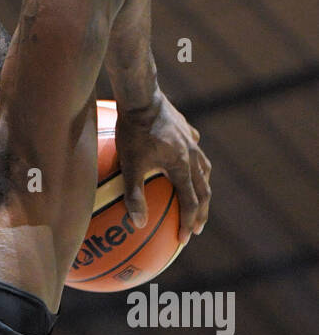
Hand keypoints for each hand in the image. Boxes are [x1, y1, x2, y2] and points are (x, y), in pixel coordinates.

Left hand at [115, 94, 210, 242]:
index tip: (185, 238)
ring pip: (204, 169)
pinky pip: (196, 151)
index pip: (190, 202)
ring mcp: (192, 140)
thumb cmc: (132, 132)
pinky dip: (195, 164)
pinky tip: (187, 164)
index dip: (188, 222)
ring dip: (203, 188)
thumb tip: (137, 224)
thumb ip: (134, 195)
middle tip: (197, 227)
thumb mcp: (130, 165)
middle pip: (204, 189)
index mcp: (182, 167)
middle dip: (201, 211)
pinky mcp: (187, 128)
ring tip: (199, 199)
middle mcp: (193, 155)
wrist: (141, 96)